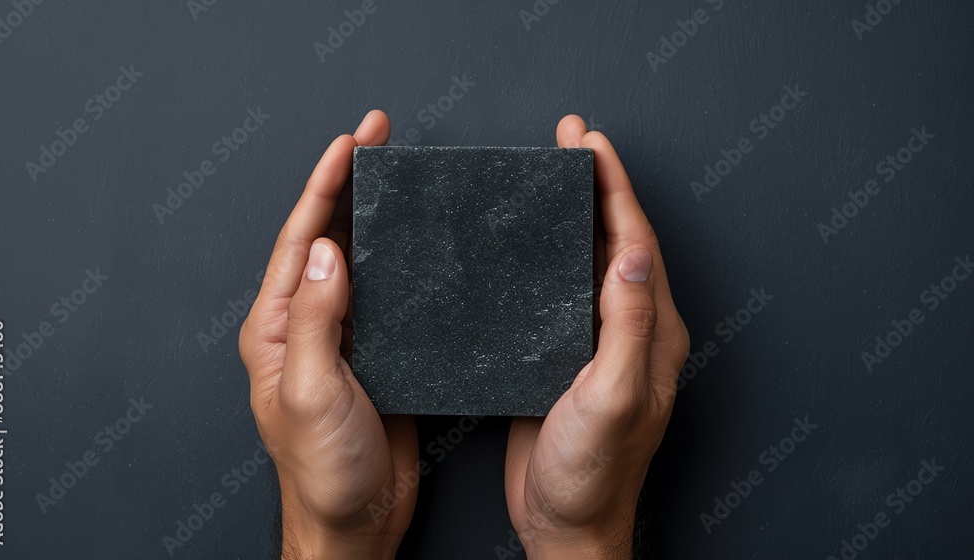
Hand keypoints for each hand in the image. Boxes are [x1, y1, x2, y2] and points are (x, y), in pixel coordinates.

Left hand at [239, 110, 417, 559]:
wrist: (353, 523)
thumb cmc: (322, 472)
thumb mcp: (313, 392)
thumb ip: (317, 320)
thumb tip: (327, 251)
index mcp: (277, 329)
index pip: (300, 240)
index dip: (325, 186)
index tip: (351, 144)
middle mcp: (305, 327)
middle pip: (327, 238)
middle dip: (349, 185)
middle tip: (378, 138)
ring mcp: (342, 340)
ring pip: (359, 263)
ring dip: (376, 217)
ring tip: (400, 176)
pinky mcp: (376, 357)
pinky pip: (387, 297)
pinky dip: (402, 264)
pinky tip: (421, 246)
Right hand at [504, 116, 689, 558]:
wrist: (565, 526)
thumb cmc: (594, 474)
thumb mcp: (615, 396)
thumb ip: (629, 324)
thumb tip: (634, 251)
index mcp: (652, 334)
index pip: (635, 242)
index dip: (613, 188)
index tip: (589, 144)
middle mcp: (630, 332)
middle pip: (615, 241)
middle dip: (596, 186)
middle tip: (570, 140)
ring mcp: (596, 345)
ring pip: (586, 262)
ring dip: (572, 216)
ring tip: (549, 177)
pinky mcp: (563, 360)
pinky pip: (558, 294)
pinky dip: (547, 258)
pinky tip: (525, 246)